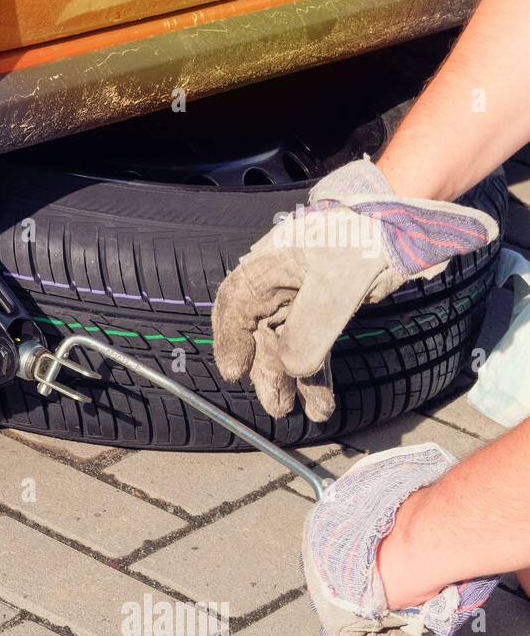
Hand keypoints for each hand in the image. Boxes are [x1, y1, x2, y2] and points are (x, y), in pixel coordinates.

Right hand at [212, 157, 496, 421]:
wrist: (406, 222)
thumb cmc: (362, 241)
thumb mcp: (336, 285)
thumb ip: (310, 330)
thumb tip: (292, 369)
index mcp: (267, 268)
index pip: (235, 307)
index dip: (230, 341)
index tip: (233, 373)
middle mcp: (278, 284)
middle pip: (262, 334)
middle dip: (269, 373)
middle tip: (277, 407)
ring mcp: (302, 296)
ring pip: (288, 345)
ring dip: (296, 380)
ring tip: (304, 413)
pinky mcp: (328, 307)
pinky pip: (314, 345)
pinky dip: (317, 374)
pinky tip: (321, 403)